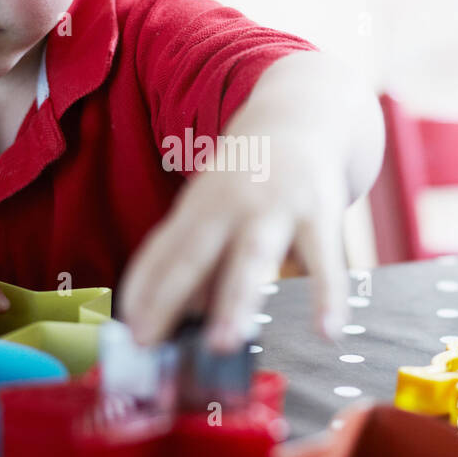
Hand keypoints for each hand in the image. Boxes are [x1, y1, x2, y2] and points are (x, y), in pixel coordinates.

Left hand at [118, 136, 349, 351]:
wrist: (306, 113)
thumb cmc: (252, 175)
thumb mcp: (217, 205)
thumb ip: (200, 258)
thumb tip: (183, 315)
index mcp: (199, 204)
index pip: (163, 251)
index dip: (143, 290)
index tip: (129, 333)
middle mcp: (230, 203)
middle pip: (195, 254)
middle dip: (171, 297)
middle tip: (150, 342)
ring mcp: (276, 206)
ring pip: (253, 257)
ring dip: (236, 300)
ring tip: (225, 343)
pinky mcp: (321, 213)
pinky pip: (327, 262)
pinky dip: (328, 296)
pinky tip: (328, 333)